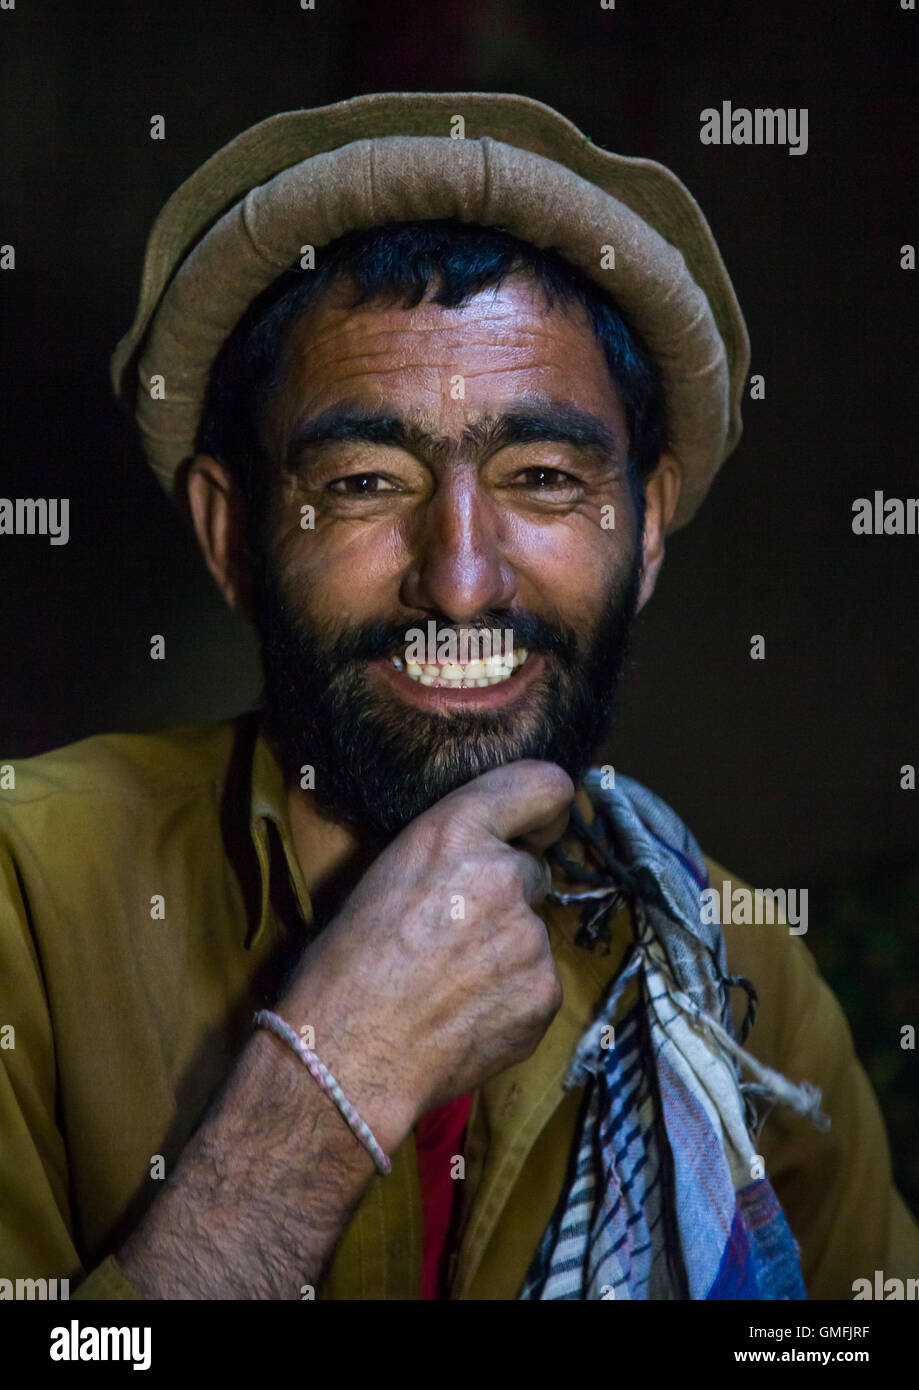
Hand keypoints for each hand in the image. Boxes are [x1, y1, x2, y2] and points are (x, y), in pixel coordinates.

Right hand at [281, 759, 574, 1150]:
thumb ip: (451, 853)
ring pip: (532, 934)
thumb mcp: (386, 872)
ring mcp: (529, 936)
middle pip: (531, 872)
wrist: (345, 1056)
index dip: (545, 809)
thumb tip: (489, 855)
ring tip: (448, 984)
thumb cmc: (344, 965)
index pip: (543, 784)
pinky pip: (537, 983)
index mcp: (453, 831)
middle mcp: (502, 873)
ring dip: (505, 952)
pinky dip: (511, 998)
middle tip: (453, 933)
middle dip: (505, 897)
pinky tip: (463, 1015)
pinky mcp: (544, 992)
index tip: (538, 829)